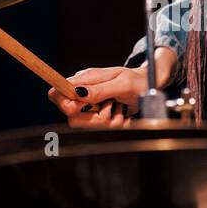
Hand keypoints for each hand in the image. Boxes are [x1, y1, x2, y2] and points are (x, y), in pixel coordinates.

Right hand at [46, 47, 177, 128]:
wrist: (149, 85)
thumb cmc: (137, 80)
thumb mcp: (122, 83)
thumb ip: (100, 89)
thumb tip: (77, 92)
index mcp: (85, 79)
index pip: (57, 93)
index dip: (63, 103)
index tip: (80, 106)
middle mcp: (84, 93)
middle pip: (71, 115)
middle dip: (94, 117)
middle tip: (111, 105)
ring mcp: (92, 105)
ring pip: (88, 125)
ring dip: (108, 120)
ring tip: (119, 106)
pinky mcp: (100, 115)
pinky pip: (102, 128)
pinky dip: (116, 122)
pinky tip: (123, 111)